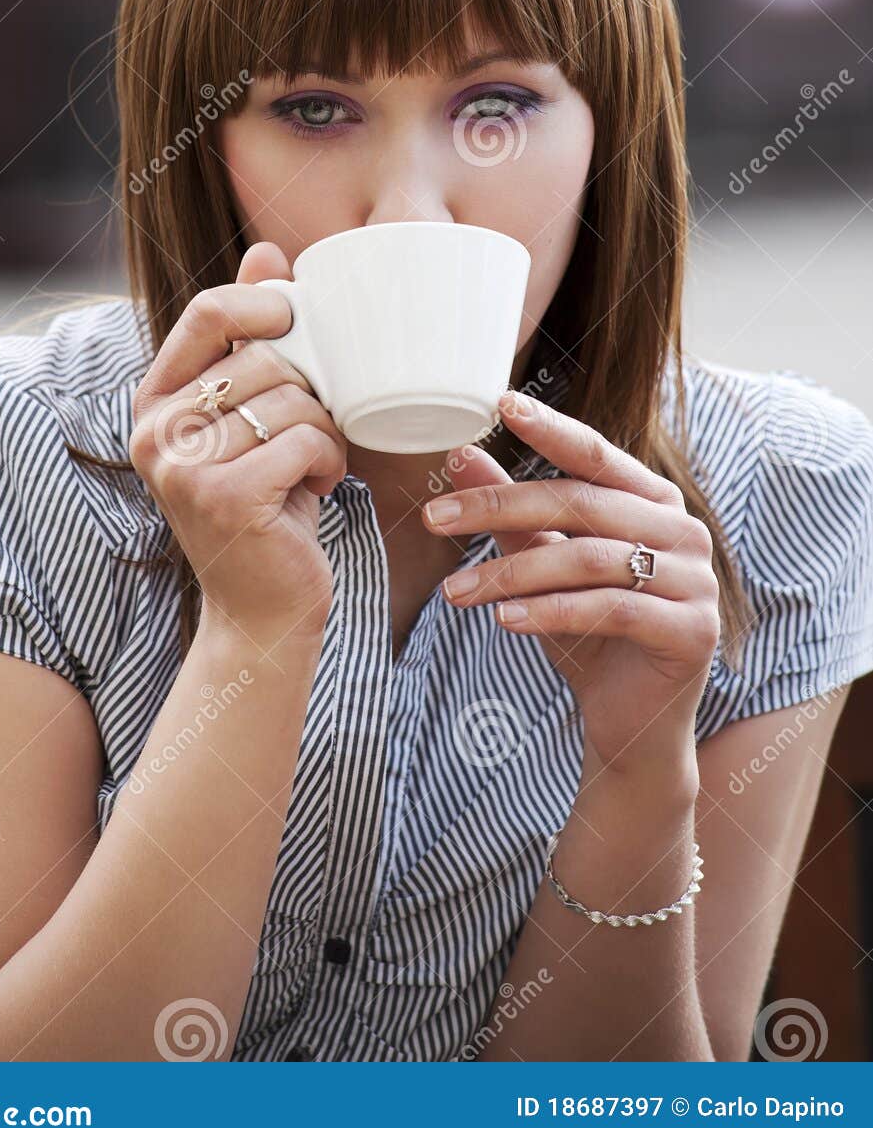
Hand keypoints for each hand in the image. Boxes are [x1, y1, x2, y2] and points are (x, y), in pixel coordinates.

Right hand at [129, 241, 347, 648]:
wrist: (263, 609)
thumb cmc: (265, 503)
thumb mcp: (252, 416)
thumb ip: (248, 339)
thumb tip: (266, 252)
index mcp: (153, 401)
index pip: (207, 312)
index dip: (267, 306)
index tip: (302, 329)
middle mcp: (155, 431)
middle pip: (262, 359)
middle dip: (311, 390)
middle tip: (315, 428)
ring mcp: (183, 467)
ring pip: (290, 400)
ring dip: (324, 430)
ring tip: (314, 463)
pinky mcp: (224, 498)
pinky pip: (305, 440)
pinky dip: (328, 460)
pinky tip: (316, 487)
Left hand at [422, 390, 719, 781]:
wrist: (631, 723)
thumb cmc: (588, 635)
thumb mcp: (542, 567)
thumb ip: (511, 513)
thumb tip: (459, 455)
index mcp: (653, 501)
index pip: (596, 454)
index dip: (550, 428)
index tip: (500, 404)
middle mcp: (682, 530)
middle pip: (579, 503)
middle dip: (498, 508)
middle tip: (433, 518)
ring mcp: (695, 579)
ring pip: (588, 558)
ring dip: (511, 572)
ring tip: (455, 591)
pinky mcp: (693, 630)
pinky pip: (610, 608)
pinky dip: (551, 612)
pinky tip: (504, 620)